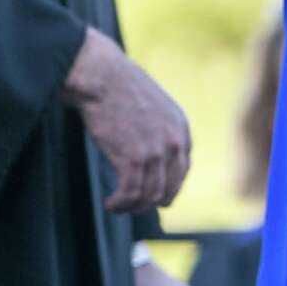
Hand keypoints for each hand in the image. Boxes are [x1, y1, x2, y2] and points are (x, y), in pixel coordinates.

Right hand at [63, 27, 190, 210]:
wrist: (104, 78)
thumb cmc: (122, 92)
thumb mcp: (154, 110)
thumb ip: (161, 133)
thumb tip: (155, 163)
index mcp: (182, 129)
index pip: (182, 172)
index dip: (163, 187)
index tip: (145, 193)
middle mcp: (175, 142)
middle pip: (170, 189)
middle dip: (149, 202)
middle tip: (129, 203)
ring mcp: (157, 151)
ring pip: (150, 197)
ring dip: (132, 207)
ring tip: (116, 205)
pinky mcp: (134, 158)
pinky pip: (131, 195)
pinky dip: (120, 204)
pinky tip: (109, 203)